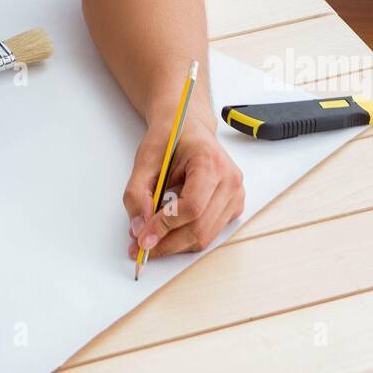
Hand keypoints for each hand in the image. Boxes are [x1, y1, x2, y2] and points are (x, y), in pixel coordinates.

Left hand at [124, 115, 243, 260]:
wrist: (188, 127)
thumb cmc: (170, 138)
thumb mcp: (145, 159)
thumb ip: (137, 193)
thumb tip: (139, 228)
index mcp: (210, 161)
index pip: (192, 206)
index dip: (165, 225)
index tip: (143, 237)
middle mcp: (230, 180)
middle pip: (199, 227)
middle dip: (167, 242)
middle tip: (140, 246)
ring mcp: (236, 195)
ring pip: (204, 236)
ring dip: (174, 244)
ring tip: (149, 238)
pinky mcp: (233, 207)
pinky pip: (209, 233)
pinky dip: (185, 237)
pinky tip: (168, 229)